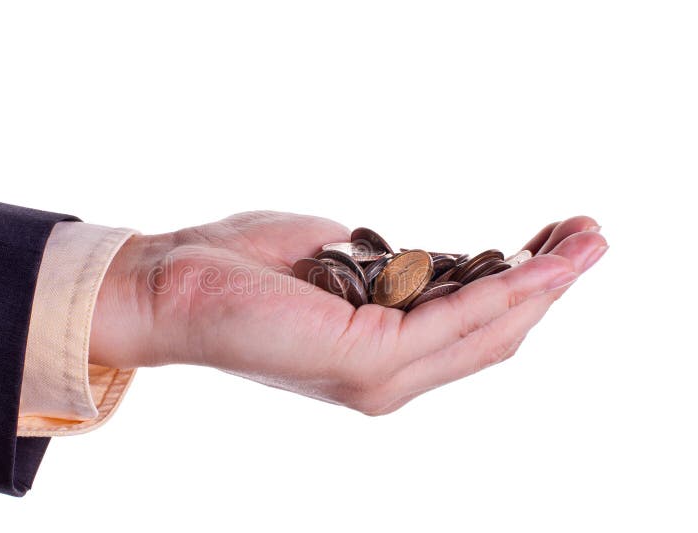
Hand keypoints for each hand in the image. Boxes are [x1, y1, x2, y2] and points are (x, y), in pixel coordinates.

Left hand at [90, 212, 607, 414]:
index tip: (558, 242)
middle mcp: (387, 378)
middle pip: (491, 336)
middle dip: (547, 287)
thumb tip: (439, 259)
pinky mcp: (361, 358)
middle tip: (591, 238)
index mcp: (381, 356)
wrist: (172, 282)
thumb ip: (397, 272)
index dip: (523, 289)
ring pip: (483, 333)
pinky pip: (448, 321)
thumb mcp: (342, 263)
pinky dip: (497, 290)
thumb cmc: (246, 267)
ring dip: (539, 286)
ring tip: (584, 242)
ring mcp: (378, 376)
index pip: (472, 331)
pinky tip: (534, 263)